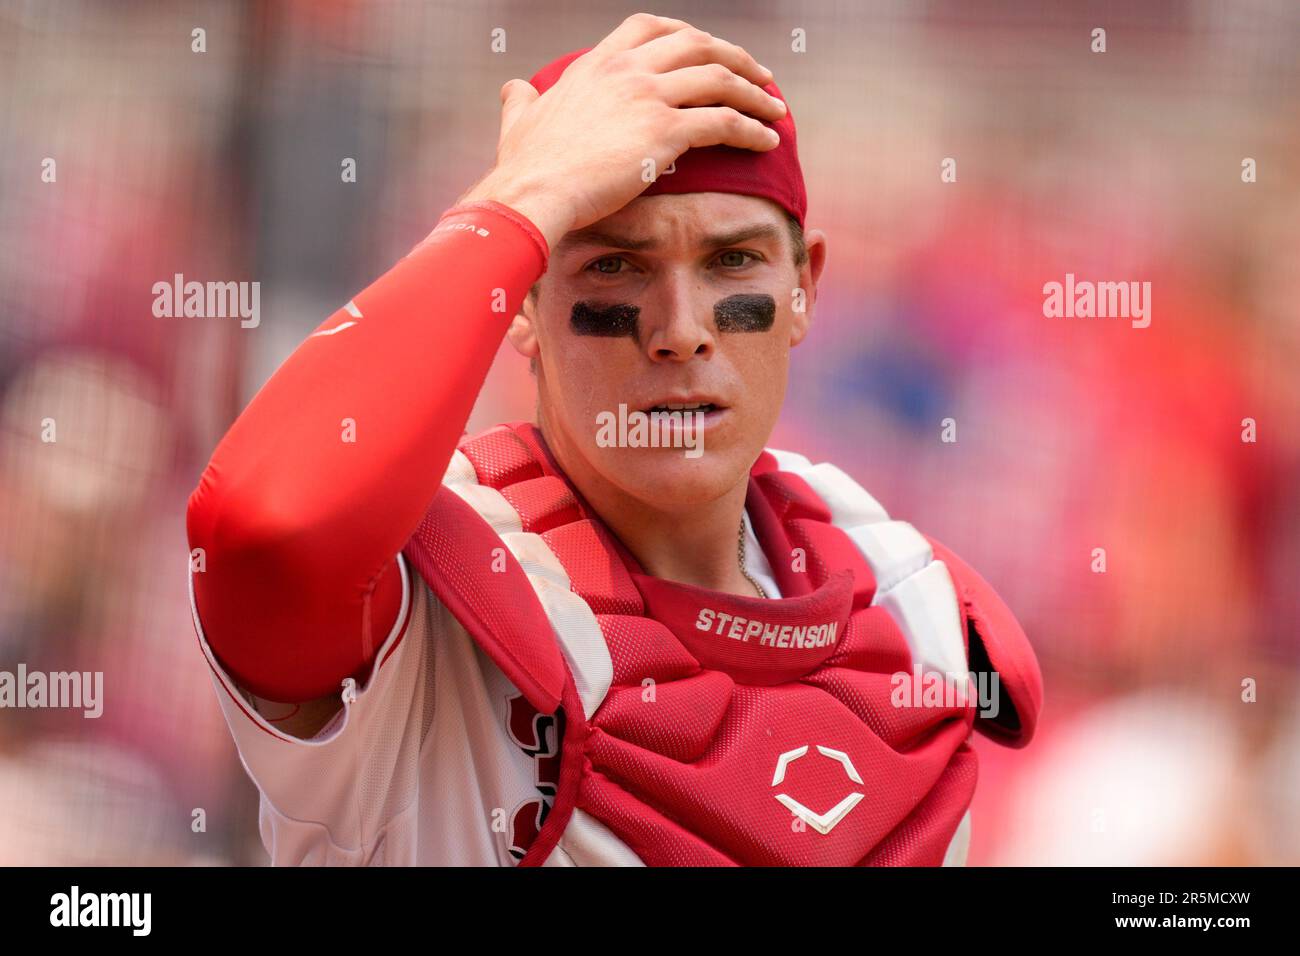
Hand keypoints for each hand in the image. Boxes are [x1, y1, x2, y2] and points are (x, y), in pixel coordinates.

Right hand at [460, 13, 786, 249]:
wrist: (533, 191)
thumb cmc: (524, 167)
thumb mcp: (520, 121)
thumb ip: (523, 101)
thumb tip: (515, 88)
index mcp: (597, 65)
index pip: (649, 28)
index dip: (686, 34)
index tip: (709, 48)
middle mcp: (627, 71)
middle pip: (698, 45)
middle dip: (737, 57)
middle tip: (761, 77)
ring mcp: (649, 97)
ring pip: (720, 79)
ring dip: (756, 93)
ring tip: (776, 110)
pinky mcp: (666, 131)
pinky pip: (724, 122)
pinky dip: (752, 130)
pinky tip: (767, 143)